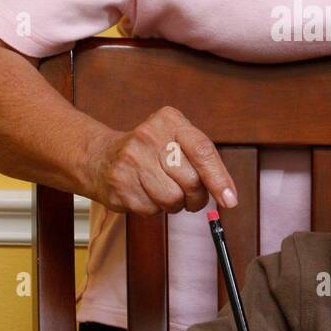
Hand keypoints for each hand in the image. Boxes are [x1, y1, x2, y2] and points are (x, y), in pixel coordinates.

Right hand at [86, 106, 237, 214]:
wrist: (100, 157)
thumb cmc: (151, 152)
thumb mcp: (176, 141)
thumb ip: (204, 161)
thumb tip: (228, 194)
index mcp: (169, 120)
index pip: (202, 150)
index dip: (219, 178)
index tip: (230, 200)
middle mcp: (149, 136)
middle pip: (191, 180)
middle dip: (197, 197)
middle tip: (192, 197)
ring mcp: (131, 160)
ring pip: (173, 199)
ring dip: (175, 205)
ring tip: (164, 192)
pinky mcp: (120, 184)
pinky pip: (152, 210)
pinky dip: (154, 208)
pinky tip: (144, 193)